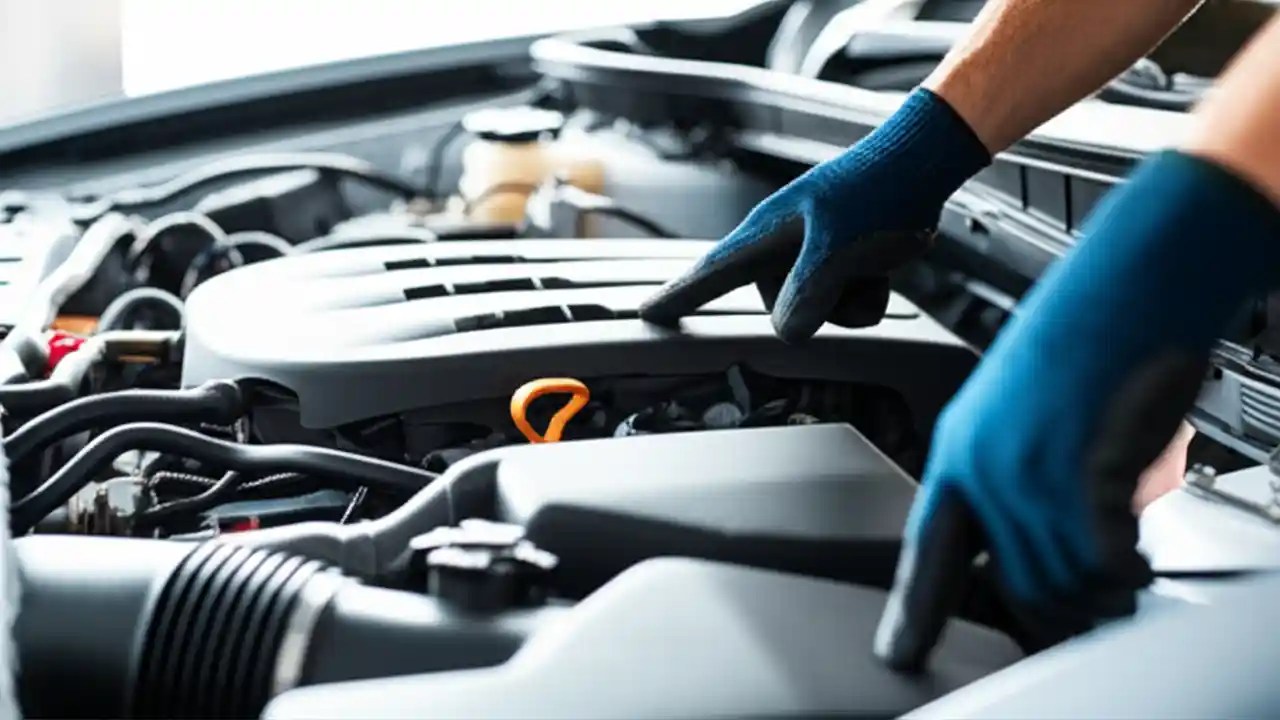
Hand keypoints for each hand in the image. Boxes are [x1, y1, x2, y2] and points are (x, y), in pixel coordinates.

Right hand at [640, 88, 989, 342]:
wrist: (922, 162)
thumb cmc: (877, 189)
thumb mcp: (839, 246)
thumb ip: (809, 293)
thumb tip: (788, 331)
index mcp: (766, 234)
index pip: (710, 273)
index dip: (678, 298)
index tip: (647, 314)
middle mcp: (780, 246)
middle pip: (778, 308)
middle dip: (817, 303)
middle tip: (848, 267)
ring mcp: (808, 254)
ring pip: (814, 310)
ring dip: (847, 299)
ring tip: (868, 262)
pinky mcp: (835, 260)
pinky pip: (840, 303)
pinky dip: (863, 293)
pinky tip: (878, 267)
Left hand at [874, 151, 1279, 671]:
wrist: (1133, 275)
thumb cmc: (1087, 331)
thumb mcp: (1025, 407)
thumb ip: (1017, 474)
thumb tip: (1041, 546)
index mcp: (958, 448)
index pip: (926, 552)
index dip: (912, 612)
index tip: (898, 652)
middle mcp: (983, 465)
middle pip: (1012, 586)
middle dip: (1059, 606)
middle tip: (1096, 594)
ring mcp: (1029, 471)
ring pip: (1059, 581)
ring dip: (1098, 587)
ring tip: (1123, 564)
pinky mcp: (1082, 472)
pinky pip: (1103, 563)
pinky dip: (1127, 568)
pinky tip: (1137, 551)